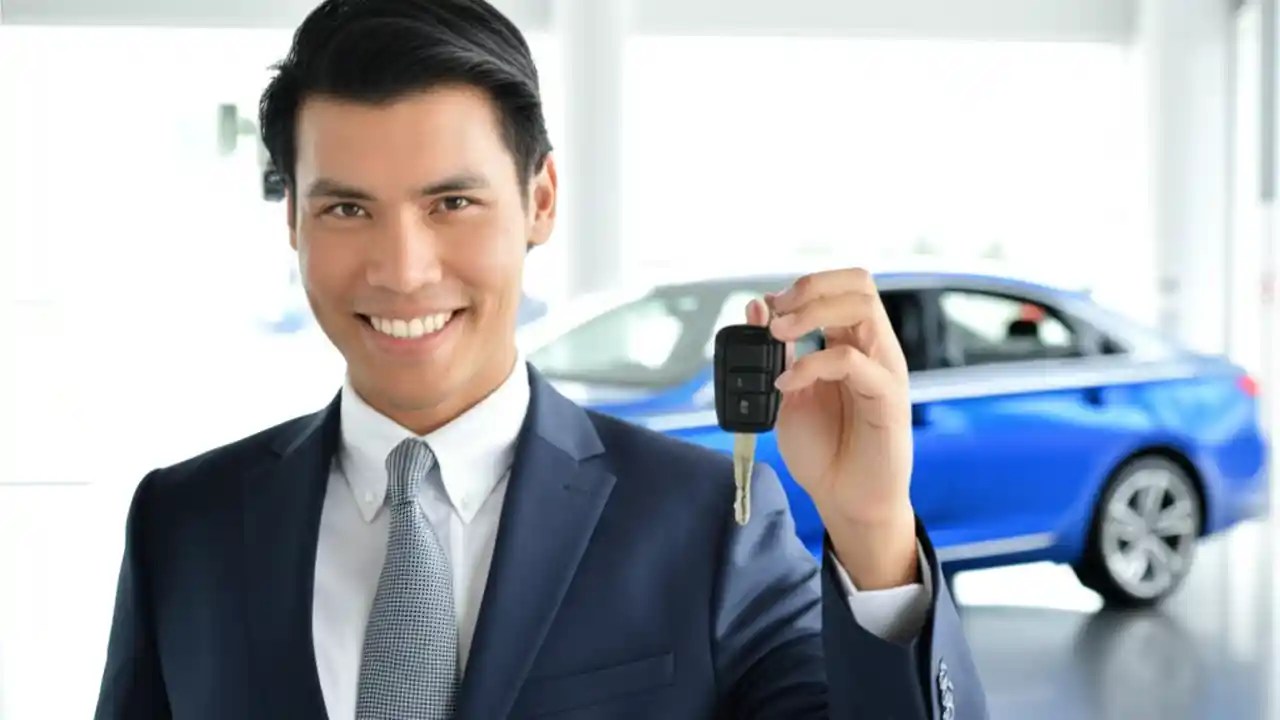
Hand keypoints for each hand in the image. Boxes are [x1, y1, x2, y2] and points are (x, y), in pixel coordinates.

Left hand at [745, 268, 918, 588]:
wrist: (845, 500)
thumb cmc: (824, 450)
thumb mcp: (788, 393)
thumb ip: (778, 352)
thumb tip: (758, 306)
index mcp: (852, 343)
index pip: (844, 285)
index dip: (806, 285)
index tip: (769, 308)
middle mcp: (874, 349)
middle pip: (859, 283)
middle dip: (810, 288)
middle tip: (776, 315)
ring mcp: (884, 370)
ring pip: (863, 308)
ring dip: (812, 313)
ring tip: (778, 335)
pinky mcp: (888, 398)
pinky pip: (852, 361)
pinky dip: (811, 365)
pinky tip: (786, 384)